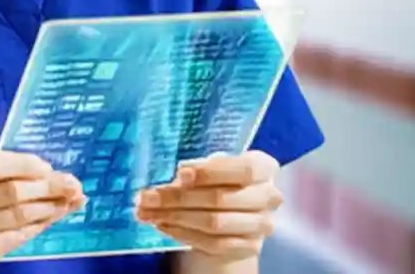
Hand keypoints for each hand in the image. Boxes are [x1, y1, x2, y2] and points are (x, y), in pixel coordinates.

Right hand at [0, 147, 86, 272]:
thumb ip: (4, 164)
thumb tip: (51, 169)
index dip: (24, 165)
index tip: (48, 166)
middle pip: (10, 192)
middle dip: (46, 187)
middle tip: (72, 184)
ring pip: (17, 215)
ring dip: (49, 207)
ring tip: (68, 199)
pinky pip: (17, 235)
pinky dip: (40, 224)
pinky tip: (52, 216)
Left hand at [134, 151, 282, 262]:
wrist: (234, 214)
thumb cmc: (220, 181)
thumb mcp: (212, 167)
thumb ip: (200, 168)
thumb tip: (181, 173)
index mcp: (263, 167)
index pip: (243, 169)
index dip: (211, 172)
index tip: (179, 173)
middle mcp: (269, 196)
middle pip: (221, 198)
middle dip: (178, 197)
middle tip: (146, 197)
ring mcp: (261, 224)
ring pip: (214, 222)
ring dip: (175, 217)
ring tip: (147, 212)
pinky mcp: (248, 246)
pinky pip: (212, 243)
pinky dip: (183, 233)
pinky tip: (163, 225)